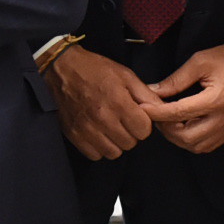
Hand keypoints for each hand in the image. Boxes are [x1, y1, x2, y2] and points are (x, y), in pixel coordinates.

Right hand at [45, 44, 157, 160]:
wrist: (61, 69)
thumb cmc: (93, 69)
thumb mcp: (125, 75)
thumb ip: (146, 94)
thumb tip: (161, 109)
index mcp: (119, 102)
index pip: (144, 131)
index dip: (143, 124)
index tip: (137, 116)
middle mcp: (103, 118)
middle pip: (130, 143)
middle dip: (130, 133)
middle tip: (123, 120)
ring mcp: (87, 129)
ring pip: (114, 152)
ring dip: (116, 142)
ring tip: (110, 127)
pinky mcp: (75, 135)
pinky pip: (95, 155)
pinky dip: (99, 147)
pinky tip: (98, 133)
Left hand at [143, 40, 223, 154]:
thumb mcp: (200, 62)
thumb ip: (175, 80)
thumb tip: (153, 92)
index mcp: (216, 100)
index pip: (178, 113)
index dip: (156, 112)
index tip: (142, 109)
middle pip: (186, 137)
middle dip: (166, 128)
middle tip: (157, 114)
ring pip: (196, 146)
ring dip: (178, 137)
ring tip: (170, 120)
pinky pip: (207, 145)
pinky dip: (191, 140)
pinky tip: (185, 125)